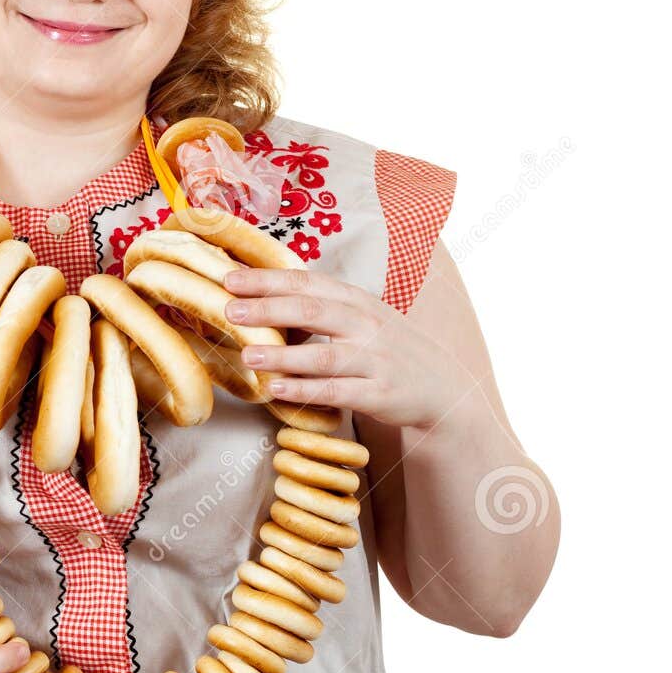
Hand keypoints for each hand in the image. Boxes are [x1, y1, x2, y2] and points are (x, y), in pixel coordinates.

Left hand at [222, 265, 459, 430]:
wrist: (442, 389)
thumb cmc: (387, 350)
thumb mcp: (360, 319)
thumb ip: (319, 308)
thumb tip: (260, 300)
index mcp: (356, 300)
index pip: (306, 283)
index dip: (267, 280)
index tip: (229, 279)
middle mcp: (366, 324)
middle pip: (312, 311)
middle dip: (268, 309)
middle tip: (229, 311)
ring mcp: (375, 359)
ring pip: (323, 355)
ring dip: (283, 356)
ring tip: (248, 356)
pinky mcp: (380, 393)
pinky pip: (337, 391)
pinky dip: (305, 390)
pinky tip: (277, 390)